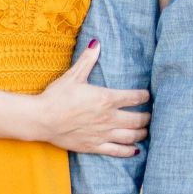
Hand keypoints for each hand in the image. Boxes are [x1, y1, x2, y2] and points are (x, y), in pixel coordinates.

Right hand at [30, 39, 149, 156]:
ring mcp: (103, 134)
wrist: (42, 119)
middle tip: (150, 115)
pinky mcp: (94, 146)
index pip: (135, 97)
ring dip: (142, 133)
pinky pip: (117, 151)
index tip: (148, 95)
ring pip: (131, 136)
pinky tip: (135, 150)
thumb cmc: (57, 96)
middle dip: (147, 117)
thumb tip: (96, 42)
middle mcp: (109, 118)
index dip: (145, 96)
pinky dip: (129, 151)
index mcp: (106, 99)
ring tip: (145, 131)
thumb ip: (88, 60)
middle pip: (137, 119)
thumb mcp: (74, 75)